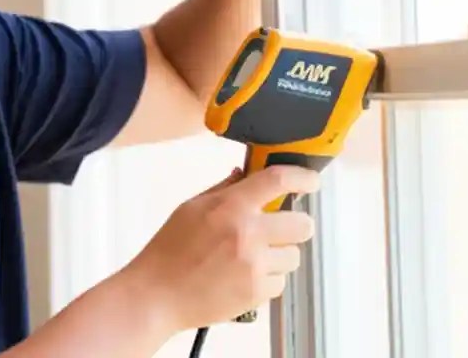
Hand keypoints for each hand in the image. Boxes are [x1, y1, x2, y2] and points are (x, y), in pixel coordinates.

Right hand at [121, 165, 318, 331]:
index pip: (279, 180)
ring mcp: (255, 266)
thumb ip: (224, 189)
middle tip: (279, 229)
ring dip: (280, 255)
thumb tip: (245, 174)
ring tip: (253, 258)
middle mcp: (248, 234)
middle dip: (295, 225)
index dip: (303, 177)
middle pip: (303, 224)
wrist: (157, 294)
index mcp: (230, 207)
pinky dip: (268, 279)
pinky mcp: (256, 292)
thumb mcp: (191, 208)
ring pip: (294, 256)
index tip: (310, 181)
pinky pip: (280, 281)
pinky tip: (244, 276)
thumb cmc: (169, 251)